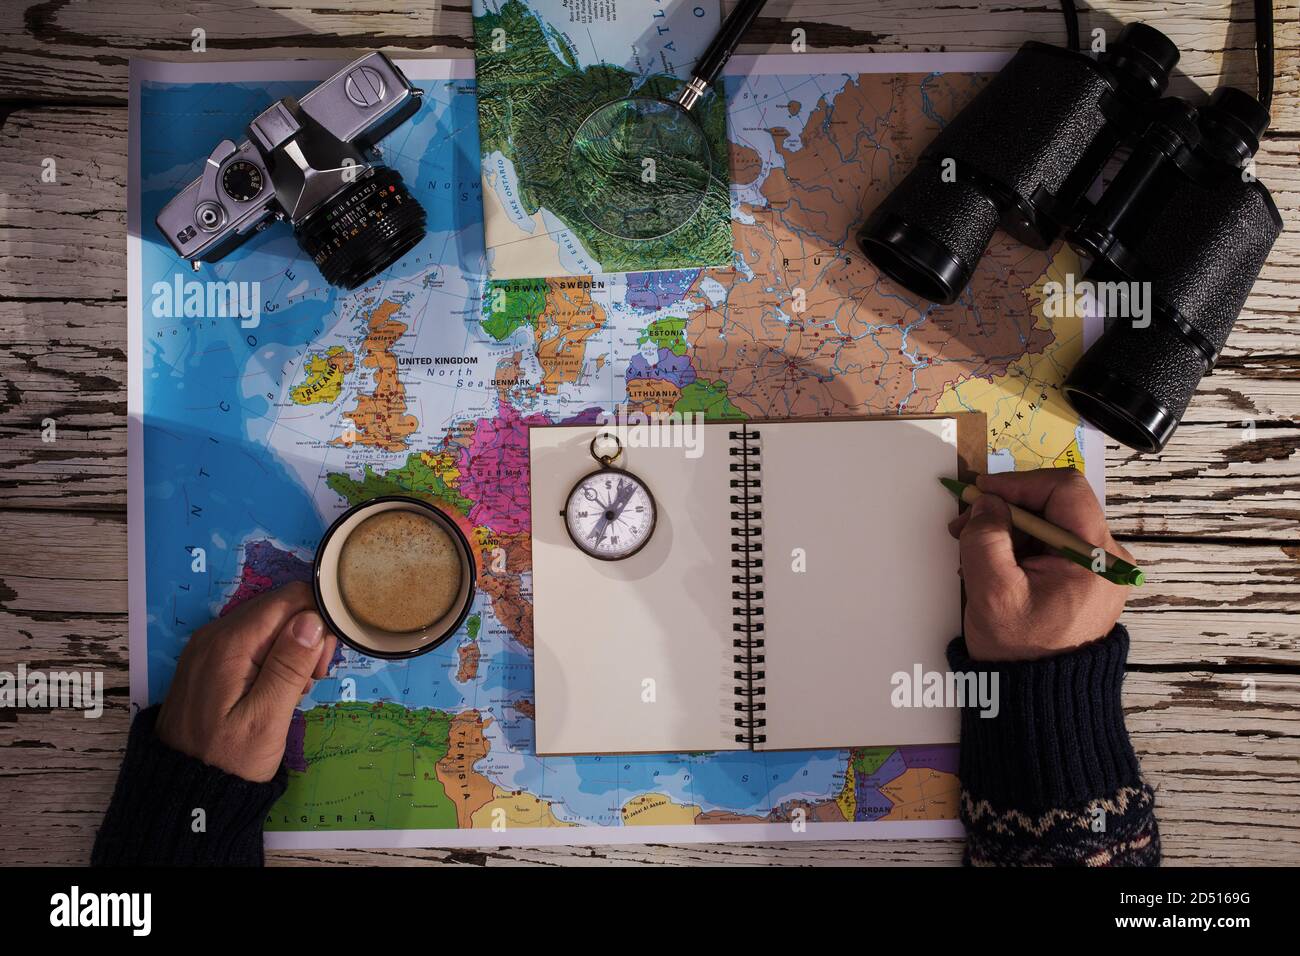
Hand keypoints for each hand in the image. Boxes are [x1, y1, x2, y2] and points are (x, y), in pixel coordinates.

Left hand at [156, 581, 336, 781]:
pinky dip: (272, 657)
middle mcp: (216, 633)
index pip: (290, 598)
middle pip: (280, 607)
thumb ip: (289, 666)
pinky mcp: (210, 659)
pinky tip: (273, 689)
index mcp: (230, 643)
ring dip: (292, 649)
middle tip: (309, 683)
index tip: (320, 667)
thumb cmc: (229, 760)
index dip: (318, 623)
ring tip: (290, 692)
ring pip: (269, 622)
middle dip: (307, 636)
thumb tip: (312, 618)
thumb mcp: (266, 719)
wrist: (181, 788)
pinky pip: (253, 639)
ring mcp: (210, 645)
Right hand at [948, 468, 1132, 661]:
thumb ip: (986, 537)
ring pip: (1050, 525)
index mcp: (1097, 558)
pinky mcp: (1086, 581)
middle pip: (1055, 506)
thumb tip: (988, 503)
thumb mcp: (992, 590)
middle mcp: (1108, 559)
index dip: (1018, 484)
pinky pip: (1051, 547)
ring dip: (1008, 530)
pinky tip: (992, 565)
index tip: (981, 494)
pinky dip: (1019, 547)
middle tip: (964, 525)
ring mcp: (1099, 571)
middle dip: (1006, 510)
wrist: (1042, 700)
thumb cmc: (1020, 651)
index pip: (1064, 489)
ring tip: (972, 551)